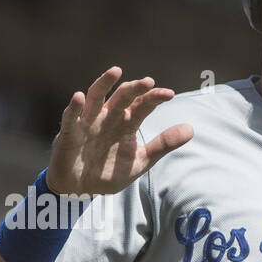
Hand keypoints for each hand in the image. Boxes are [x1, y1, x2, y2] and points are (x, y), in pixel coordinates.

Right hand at [46, 66, 191, 195]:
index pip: (142, 104)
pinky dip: (74, 107)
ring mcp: (88, 122)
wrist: (80, 190)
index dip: (154, 97)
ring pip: (96, 97)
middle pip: (122, 96)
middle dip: (134, 88)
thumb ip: (162, 145)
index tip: (169, 94)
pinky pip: (71, 116)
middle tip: (148, 82)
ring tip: (115, 71)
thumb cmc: (108, 173)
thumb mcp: (139, 161)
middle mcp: (108, 117)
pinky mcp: (70, 132)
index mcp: (126, 123)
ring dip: (104, 83)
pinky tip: (79, 97)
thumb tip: (191, 129)